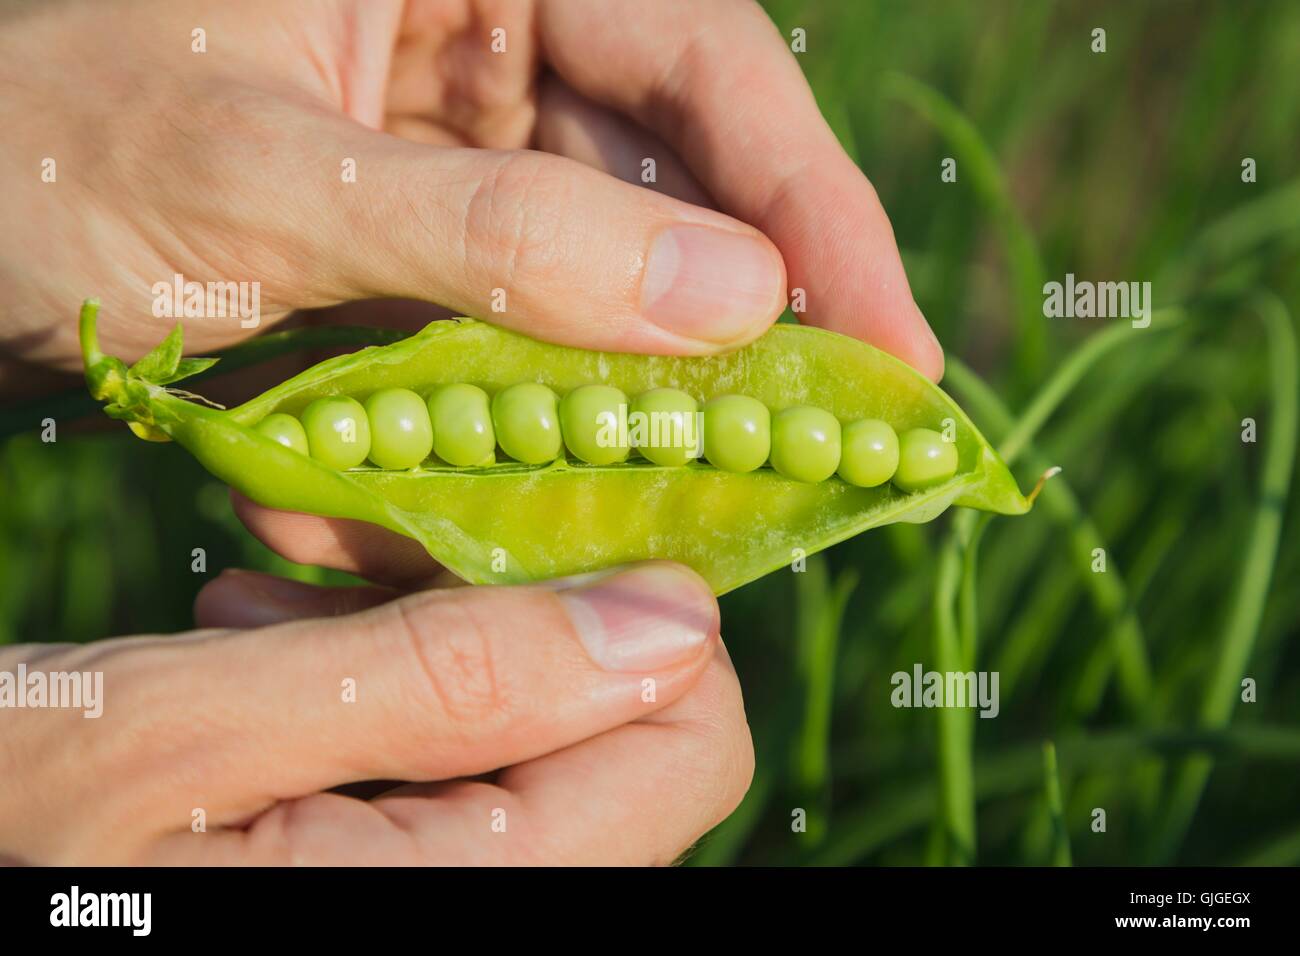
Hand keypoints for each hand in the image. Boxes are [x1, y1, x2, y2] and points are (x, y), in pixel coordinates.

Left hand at [0, 0, 939, 386]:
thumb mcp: (260, 179)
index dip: (812, 209)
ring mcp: (464, 138)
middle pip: (679, 168)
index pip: (701, 61)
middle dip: (753, 309)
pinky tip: (573, 465)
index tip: (892, 348)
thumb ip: (491, 239)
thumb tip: (733, 301)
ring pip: (616, 256)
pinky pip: (535, 311)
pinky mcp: (431, 230)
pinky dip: (555, 394)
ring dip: (653, 373)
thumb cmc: (47, 143)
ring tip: (718, 475)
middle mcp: (490, 28)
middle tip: (831, 439)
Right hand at [0, 563, 750, 864]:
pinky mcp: (381, 870)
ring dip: (419, 636)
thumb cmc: (4, 834)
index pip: (689, 751)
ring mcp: (430, 887)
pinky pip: (443, 761)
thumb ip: (444, 680)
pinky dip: (377, 684)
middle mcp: (486, 905)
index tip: (533, 524)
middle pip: (611, 735)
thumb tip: (671, 617)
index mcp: (471, 898)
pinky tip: (263, 648)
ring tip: (276, 602)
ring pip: (523, 732)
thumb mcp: (191, 738)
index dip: (642, 622)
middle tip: (356, 546)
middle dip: (501, 610)